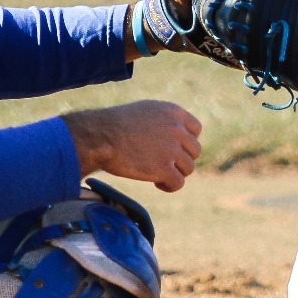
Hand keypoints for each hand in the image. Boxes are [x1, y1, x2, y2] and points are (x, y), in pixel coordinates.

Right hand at [63, 100, 202, 193]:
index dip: (186, 142)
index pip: (196, 129)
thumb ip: (162, 120)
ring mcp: (172, 149)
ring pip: (189, 167)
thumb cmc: (114, 124)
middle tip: (164, 164)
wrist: (101, 136)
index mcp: (173, 112)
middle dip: (181, 159)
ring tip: (158, 174)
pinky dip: (170, 186)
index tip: (174, 149)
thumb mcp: (144, 111)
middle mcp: (177, 129)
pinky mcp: (164, 168)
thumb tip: (170, 133)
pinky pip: (178, 183)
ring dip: (176, 172)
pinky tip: (158, 183)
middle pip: (194, 150)